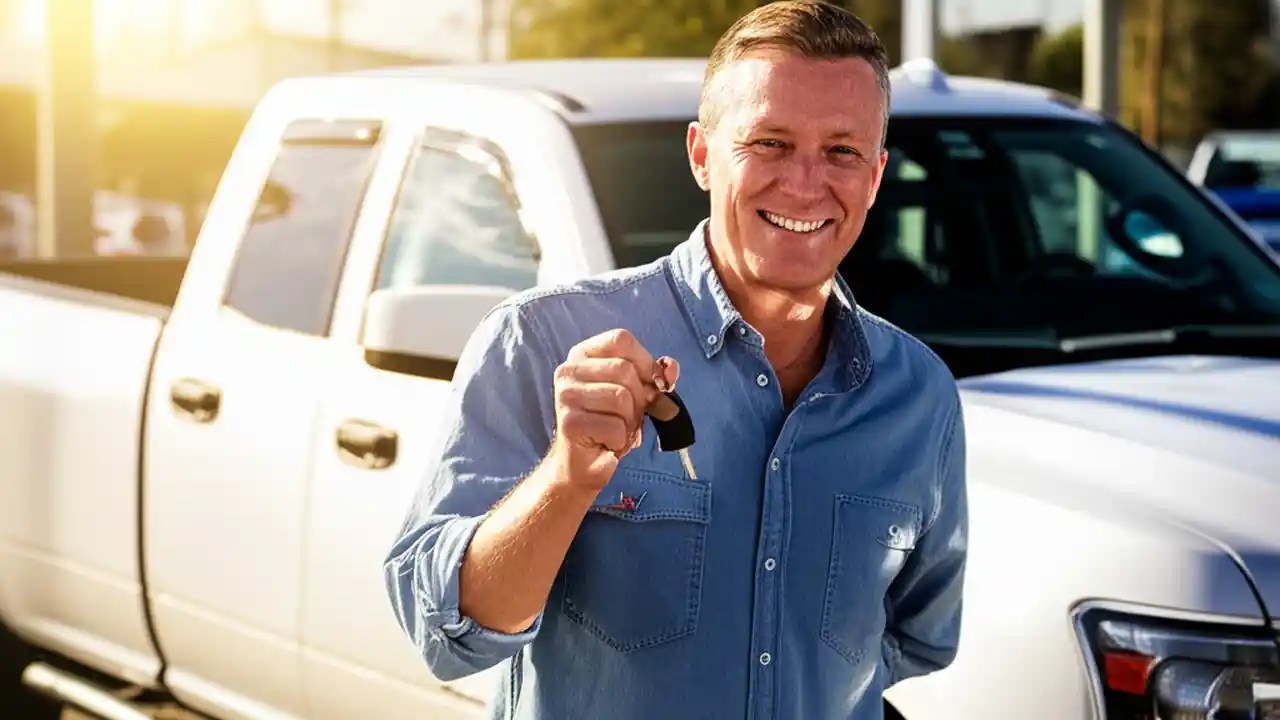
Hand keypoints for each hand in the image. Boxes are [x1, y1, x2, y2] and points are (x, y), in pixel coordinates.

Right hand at [549, 329, 679, 488]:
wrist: (583, 464)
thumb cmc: (609, 423)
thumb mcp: (636, 393)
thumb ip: (655, 376)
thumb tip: (671, 369)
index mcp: (583, 354)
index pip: (620, 339)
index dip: (645, 362)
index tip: (653, 384)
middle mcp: (568, 370)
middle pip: (624, 370)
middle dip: (639, 398)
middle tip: (630, 417)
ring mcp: (565, 396)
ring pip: (621, 398)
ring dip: (630, 421)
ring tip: (617, 430)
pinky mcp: (569, 423)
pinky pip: (615, 426)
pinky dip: (621, 440)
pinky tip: (608, 443)